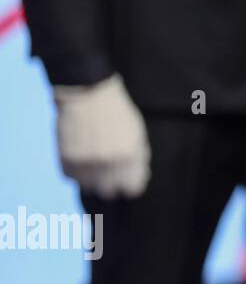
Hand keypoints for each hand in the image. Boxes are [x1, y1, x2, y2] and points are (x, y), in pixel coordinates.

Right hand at [51, 73, 151, 198]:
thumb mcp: (137, 133)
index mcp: (130, 155)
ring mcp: (85, 162)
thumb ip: (139, 158)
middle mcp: (108, 162)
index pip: (132, 188)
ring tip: (92, 159)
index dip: (129, 183)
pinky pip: (71, 177)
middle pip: (109, 191)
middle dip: (110, 183)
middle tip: (107, 168)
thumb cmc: (116, 112)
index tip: (126, 178)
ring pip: (88, 187)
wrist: (87, 92)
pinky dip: (75, 171)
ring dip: (91, 178)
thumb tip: (141, 179)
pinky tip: (80, 154)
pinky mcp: (66, 159)